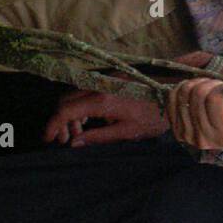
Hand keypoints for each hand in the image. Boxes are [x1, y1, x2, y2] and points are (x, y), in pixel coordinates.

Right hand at [43, 90, 168, 146]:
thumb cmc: (154, 116)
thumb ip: (97, 137)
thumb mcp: (126, 132)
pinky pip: (87, 90)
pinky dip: (81, 105)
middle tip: (64, 140)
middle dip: (60, 120)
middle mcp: (100, 85)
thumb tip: (74, 143)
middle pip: (66, 99)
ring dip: (70, 113)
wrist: (175, 94)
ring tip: (76, 134)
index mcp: (102, 100)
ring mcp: (106, 80)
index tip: (48, 139)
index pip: (66, 110)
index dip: (53, 125)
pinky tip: (88, 121)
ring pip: (76, 94)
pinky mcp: (112, 79)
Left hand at [166, 77, 222, 150]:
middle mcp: (206, 139)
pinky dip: (182, 89)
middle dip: (210, 84)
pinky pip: (171, 99)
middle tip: (220, 90)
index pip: (214, 98)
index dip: (222, 87)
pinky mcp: (178, 131)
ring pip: (183, 94)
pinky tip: (196, 94)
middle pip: (197, 94)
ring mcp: (189, 137)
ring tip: (210, 92)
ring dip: (197, 85)